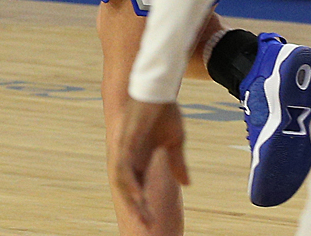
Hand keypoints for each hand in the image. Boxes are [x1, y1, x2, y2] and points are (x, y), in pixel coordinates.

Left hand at [115, 100, 189, 229]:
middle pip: (129, 188)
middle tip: (148, 226)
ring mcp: (126, 149)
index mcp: (141, 159)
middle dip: (138, 208)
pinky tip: (137, 195)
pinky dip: (130, 182)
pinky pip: (125, 166)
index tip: (153, 222)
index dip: (144, 205)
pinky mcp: (126, 141)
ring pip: (124, 181)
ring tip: (142, 216)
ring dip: (133, 200)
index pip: (140, 187)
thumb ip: (176, 163)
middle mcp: (130, 157)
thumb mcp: (175, 141)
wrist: (156, 87)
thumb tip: (186, 184)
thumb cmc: (162, 111)